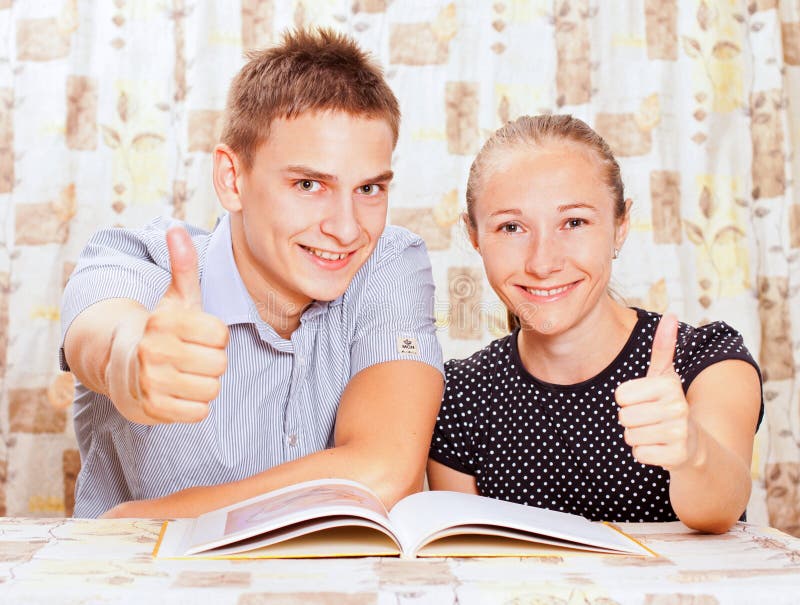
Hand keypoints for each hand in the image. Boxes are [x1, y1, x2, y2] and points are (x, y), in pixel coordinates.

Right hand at [116, 227, 228, 423]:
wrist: (119, 366)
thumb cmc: (160, 330)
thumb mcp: (175, 297)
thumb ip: (182, 265)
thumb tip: (176, 228)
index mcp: (165, 322)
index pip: (220, 335)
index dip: (214, 337)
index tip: (197, 335)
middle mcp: (155, 350)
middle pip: (220, 364)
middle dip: (211, 361)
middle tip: (191, 357)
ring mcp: (152, 382)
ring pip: (212, 389)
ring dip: (204, 384)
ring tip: (184, 374)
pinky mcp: (153, 409)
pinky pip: (200, 412)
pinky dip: (194, 406)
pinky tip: (179, 393)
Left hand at [615, 314, 698, 470]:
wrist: (693, 444)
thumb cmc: (669, 405)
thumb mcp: (665, 376)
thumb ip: (663, 347)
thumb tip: (671, 314)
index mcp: (670, 385)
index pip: (620, 395)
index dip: (627, 400)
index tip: (645, 401)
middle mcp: (678, 407)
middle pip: (623, 416)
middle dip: (631, 420)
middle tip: (650, 419)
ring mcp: (679, 433)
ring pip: (630, 436)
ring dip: (637, 436)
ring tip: (655, 432)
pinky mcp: (676, 457)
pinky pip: (639, 454)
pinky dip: (644, 453)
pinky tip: (660, 447)